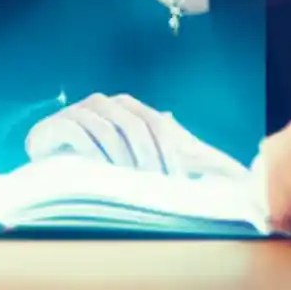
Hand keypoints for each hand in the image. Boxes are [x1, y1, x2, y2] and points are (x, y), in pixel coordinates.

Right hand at [24, 93, 245, 176]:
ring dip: (122, 161)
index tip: (175, 183)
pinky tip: (100, 173)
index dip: (170, 154)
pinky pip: (81, 135)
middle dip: (147, 160)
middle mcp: (106, 103)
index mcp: (130, 106)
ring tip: (128, 184)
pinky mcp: (57, 123)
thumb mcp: (148, 156)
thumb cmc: (102, 160)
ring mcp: (80, 110)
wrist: (49, 158)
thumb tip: (240, 173)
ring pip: (110, 132)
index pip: (160, 126)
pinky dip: (94, 156)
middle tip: (152, 187)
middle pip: (136, 128)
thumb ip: (187, 157)